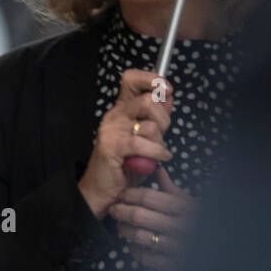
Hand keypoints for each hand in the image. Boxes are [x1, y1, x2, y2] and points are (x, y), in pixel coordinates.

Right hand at [78, 68, 174, 218]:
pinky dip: (157, 153)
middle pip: (148, 100)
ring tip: (155, 152)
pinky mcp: (112, 146)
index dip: (152, 79)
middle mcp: (114, 115)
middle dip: (164, 119)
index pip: (131, 79)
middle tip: (162, 134)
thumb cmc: (123, 166)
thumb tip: (168, 98)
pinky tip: (159, 158)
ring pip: (150, 125)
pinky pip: (143, 143)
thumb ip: (156, 118)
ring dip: (160, 142)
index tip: (166, 89)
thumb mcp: (145, 138)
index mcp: (120, 110)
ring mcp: (111, 130)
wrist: (102, 191)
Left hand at [108, 166, 194, 270]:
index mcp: (185, 208)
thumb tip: (156, 168)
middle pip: (139, 216)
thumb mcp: (189, 203)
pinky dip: (134, 249)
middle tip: (114, 209)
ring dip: (124, 230)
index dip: (130, 194)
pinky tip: (132, 243)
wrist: (216, 247)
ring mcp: (177, 247)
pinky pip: (145, 257)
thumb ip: (171, 188)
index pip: (149, 197)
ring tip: (120, 225)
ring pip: (139, 236)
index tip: (121, 194)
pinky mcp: (173, 265)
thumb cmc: (197, 221)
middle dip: (121, 211)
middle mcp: (181, 227)